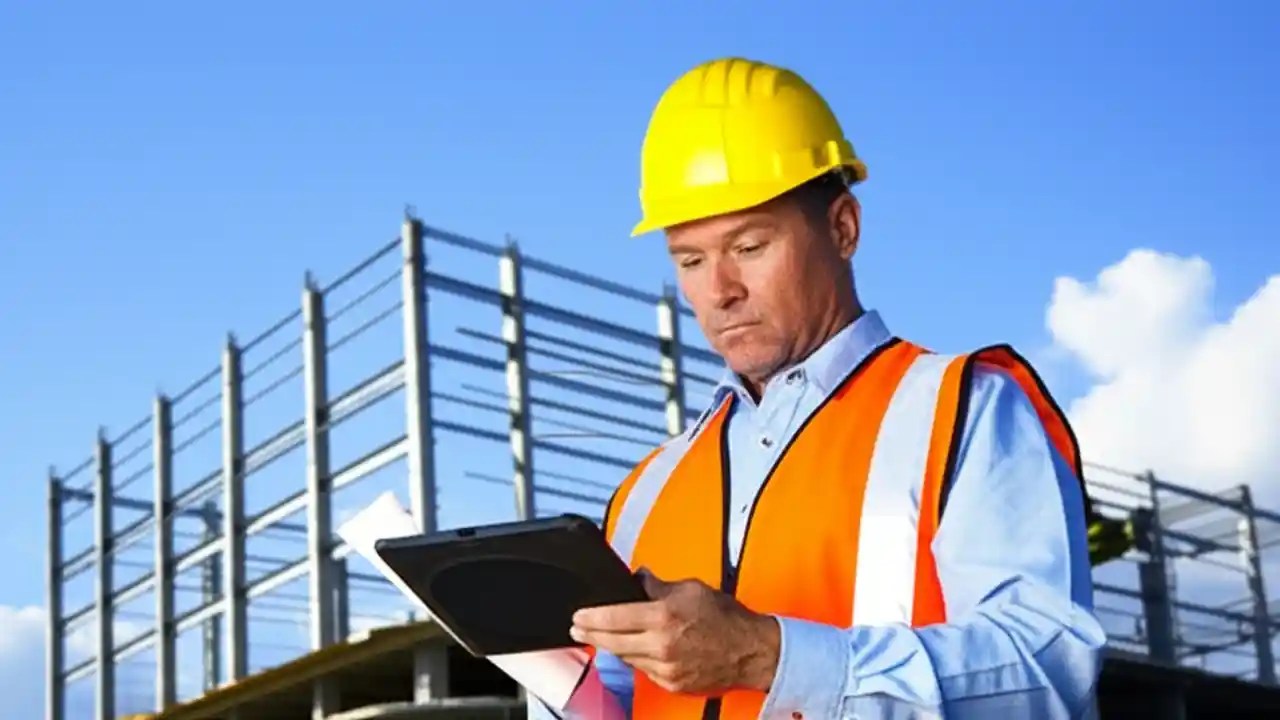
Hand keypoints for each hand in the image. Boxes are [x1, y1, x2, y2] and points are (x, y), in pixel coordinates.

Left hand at [569, 569, 779, 694]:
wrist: (752, 651)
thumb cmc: (728, 619)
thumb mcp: (691, 588)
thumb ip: (658, 585)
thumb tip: (638, 579)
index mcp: (664, 617)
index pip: (614, 617)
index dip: (590, 617)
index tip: (578, 616)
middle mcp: (661, 645)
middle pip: (612, 642)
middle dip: (591, 634)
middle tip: (579, 628)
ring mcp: (665, 668)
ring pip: (626, 657)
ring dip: (612, 646)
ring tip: (603, 636)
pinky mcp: (672, 683)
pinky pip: (643, 670)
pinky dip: (635, 658)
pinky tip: (632, 649)